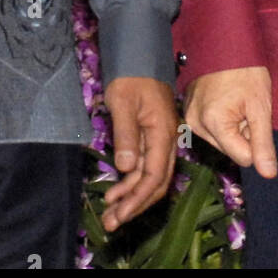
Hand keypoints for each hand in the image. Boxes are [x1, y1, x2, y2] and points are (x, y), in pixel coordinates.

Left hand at [102, 76, 176, 230]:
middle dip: (135, 205)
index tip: (120, 214)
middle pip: (156, 182)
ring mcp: (160, 139)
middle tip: (112, 222)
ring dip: (131, 197)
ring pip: (150, 177)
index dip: (138, 199)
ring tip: (110, 213)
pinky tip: (116, 190)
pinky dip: (131, 181)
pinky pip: (145, 165)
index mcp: (163, 133)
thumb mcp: (123, 102)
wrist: (139, 55)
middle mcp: (166, 140)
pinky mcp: (152, 137)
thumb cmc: (131, 75)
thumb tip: (126, 167)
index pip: (154, 176)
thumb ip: (126, 135)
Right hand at [183, 66, 276, 178]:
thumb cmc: (246, 71)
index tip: (252, 114)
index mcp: (213, 123)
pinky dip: (221, 119)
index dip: (254, 140)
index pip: (243, 157)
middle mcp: (196, 124)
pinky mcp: (187, 111)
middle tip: (245, 105)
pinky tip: (224, 99)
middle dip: (242, 133)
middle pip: (230, 149)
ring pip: (221, 140)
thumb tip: (268, 175)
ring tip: (234, 100)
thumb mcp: (261, 107)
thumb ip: (263, 143)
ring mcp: (189, 117)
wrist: (226, 41)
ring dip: (232, 127)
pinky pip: (210, 128)